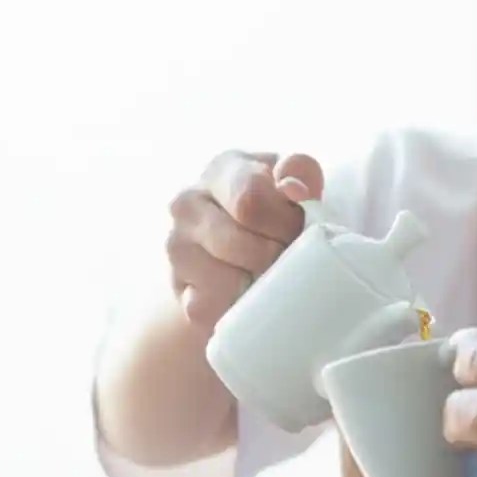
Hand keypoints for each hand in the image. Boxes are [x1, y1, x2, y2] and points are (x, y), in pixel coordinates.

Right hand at [166, 150, 323, 328]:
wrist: (242, 249)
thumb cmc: (276, 208)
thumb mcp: (294, 179)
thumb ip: (300, 171)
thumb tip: (294, 188)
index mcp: (222, 169)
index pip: (249, 198)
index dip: (284, 221)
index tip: (300, 229)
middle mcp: (188, 204)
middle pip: (239, 242)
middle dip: (277, 254)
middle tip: (290, 256)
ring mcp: (177, 247)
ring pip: (227, 279)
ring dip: (261, 283)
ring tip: (272, 273)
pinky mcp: (179, 288)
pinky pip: (212, 307)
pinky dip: (239, 307)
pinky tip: (251, 294)